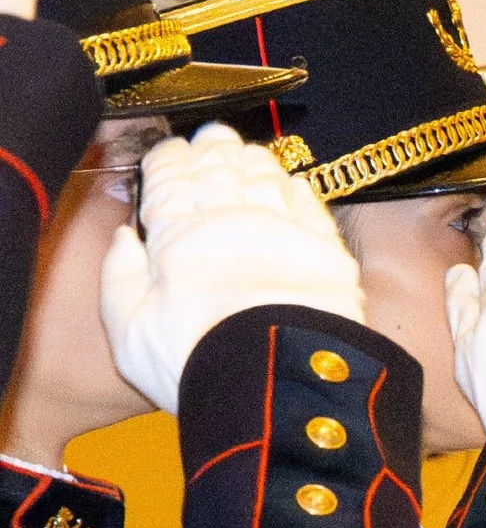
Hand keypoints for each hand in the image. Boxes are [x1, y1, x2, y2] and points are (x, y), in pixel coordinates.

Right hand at [98, 126, 364, 413]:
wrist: (278, 391)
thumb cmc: (197, 367)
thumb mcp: (130, 333)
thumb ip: (119, 278)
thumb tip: (124, 238)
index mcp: (177, 237)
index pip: (168, 178)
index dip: (169, 159)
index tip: (171, 153)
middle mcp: (229, 222)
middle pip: (218, 167)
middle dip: (212, 148)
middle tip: (212, 137)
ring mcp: (280, 231)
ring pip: (263, 175)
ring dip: (253, 161)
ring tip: (247, 156)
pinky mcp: (325, 251)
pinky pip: (307, 202)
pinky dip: (294, 187)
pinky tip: (288, 184)